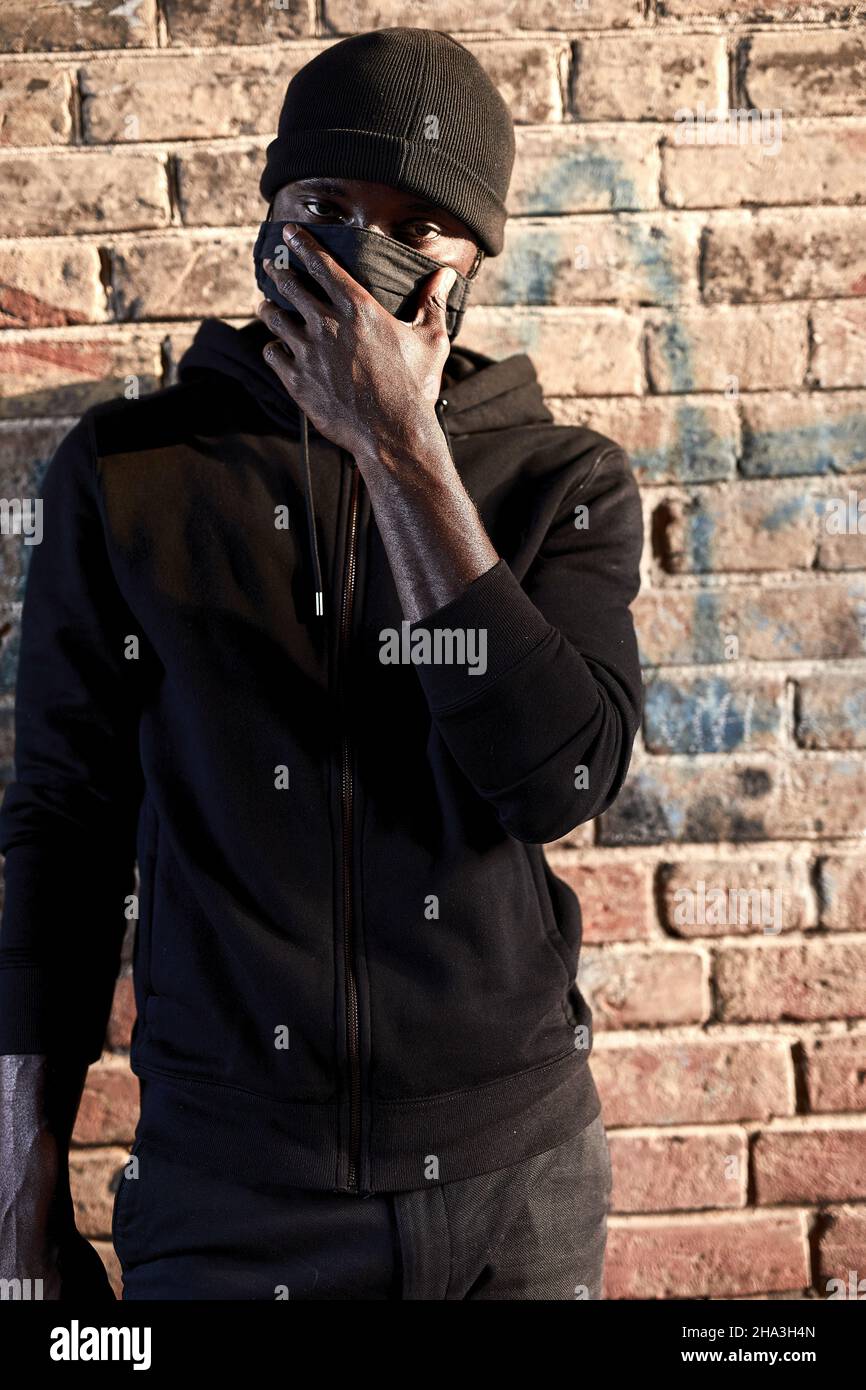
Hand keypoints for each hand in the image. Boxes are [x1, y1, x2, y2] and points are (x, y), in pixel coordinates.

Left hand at [256, 222, 455, 462]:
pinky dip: (274, 349)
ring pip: (274, 318)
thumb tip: (444, 276)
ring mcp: (308, 352)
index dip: (302, 244)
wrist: (392, 435)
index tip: (288, 232)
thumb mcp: (431, 341)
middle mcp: (327, 324)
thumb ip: (432, 304)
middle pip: (291, 286)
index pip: (321, 264)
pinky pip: (273, 354)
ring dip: (270, 309)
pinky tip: (277, 349)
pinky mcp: (296, 381)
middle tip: (274, 268)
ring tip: (267, 306)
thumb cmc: (414, 388)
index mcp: (358, 308)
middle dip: (280, 272)